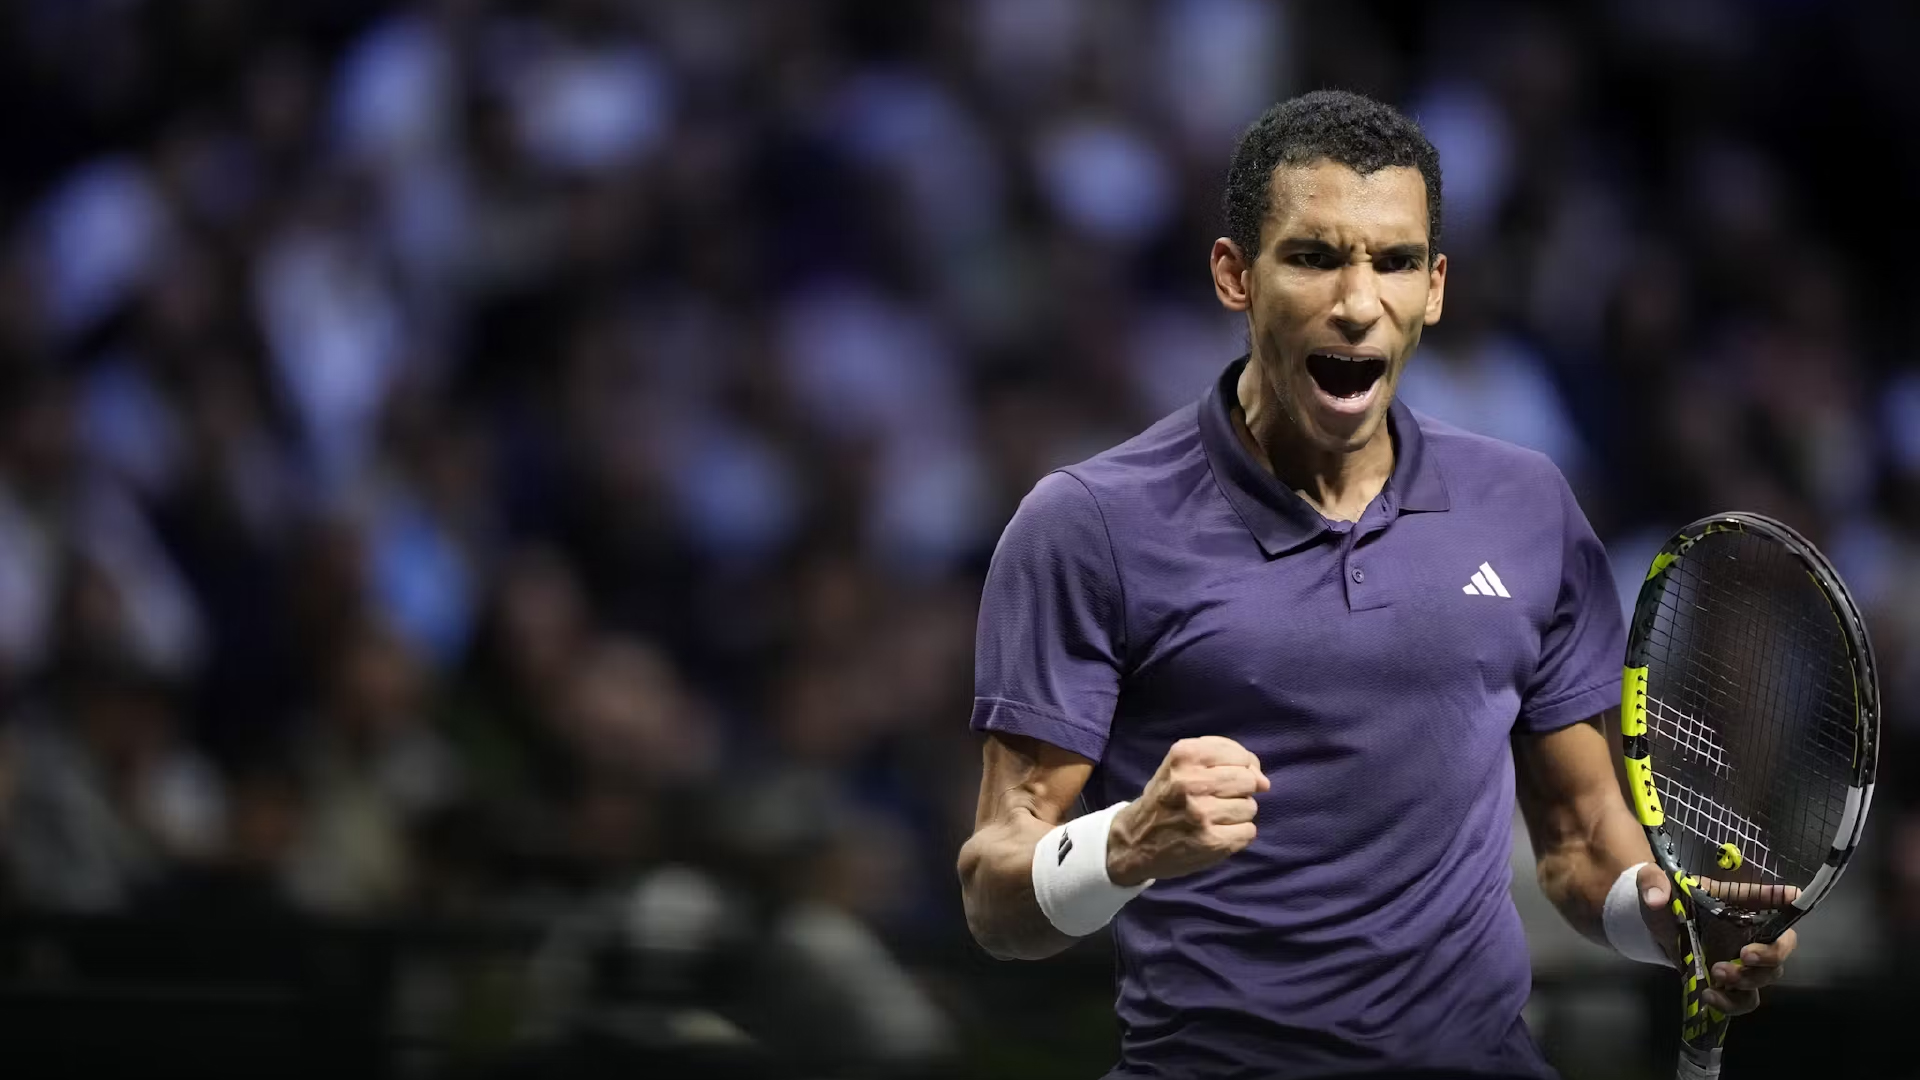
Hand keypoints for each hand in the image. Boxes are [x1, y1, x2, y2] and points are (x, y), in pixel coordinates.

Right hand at [1106, 736, 1269, 886]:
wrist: (1135, 841)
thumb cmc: (1165, 797)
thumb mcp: (1182, 765)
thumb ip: (1224, 759)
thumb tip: (1264, 781)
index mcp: (1184, 755)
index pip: (1239, 755)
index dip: (1240, 767)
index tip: (1224, 777)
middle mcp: (1191, 782)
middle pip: (1248, 780)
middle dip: (1240, 790)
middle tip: (1217, 799)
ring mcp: (1202, 814)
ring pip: (1250, 807)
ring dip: (1237, 814)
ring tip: (1213, 818)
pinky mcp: (1211, 842)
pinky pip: (1249, 831)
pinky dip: (1237, 834)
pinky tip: (1217, 834)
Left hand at [1634, 865, 1798, 1015]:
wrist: (1655, 927)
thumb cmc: (1665, 900)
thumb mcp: (1653, 883)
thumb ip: (1652, 883)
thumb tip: (1655, 899)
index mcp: (1737, 901)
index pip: (1770, 897)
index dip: (1786, 898)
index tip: (1792, 897)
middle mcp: (1750, 931)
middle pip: (1782, 946)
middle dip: (1770, 955)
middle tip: (1744, 956)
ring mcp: (1742, 960)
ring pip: (1767, 977)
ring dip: (1749, 981)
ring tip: (1718, 974)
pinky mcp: (1729, 983)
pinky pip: (1743, 1000)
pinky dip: (1731, 1004)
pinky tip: (1709, 997)